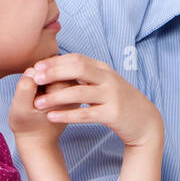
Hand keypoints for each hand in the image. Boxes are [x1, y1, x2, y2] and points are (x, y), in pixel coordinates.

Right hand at [8, 71, 73, 153]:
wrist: (38, 139)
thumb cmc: (27, 126)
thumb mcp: (20, 109)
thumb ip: (25, 88)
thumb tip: (32, 69)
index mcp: (68, 95)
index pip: (50, 70)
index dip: (34, 80)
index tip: (32, 98)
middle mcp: (76, 90)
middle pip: (54, 67)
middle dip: (39, 78)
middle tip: (34, 98)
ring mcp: (74, 88)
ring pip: (54, 68)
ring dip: (41, 78)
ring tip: (38, 97)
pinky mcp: (68, 87)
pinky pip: (54, 73)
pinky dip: (43, 80)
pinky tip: (40, 94)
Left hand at [27, 53, 162, 149]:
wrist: (145, 121)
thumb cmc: (119, 102)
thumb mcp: (105, 83)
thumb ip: (87, 75)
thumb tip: (60, 67)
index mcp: (104, 69)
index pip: (76, 58)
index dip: (55, 61)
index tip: (36, 67)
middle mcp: (108, 79)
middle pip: (78, 68)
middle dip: (54, 72)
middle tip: (34, 79)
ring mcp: (112, 96)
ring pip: (80, 92)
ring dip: (56, 96)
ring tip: (37, 103)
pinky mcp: (113, 114)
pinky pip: (86, 114)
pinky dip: (67, 114)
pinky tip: (52, 117)